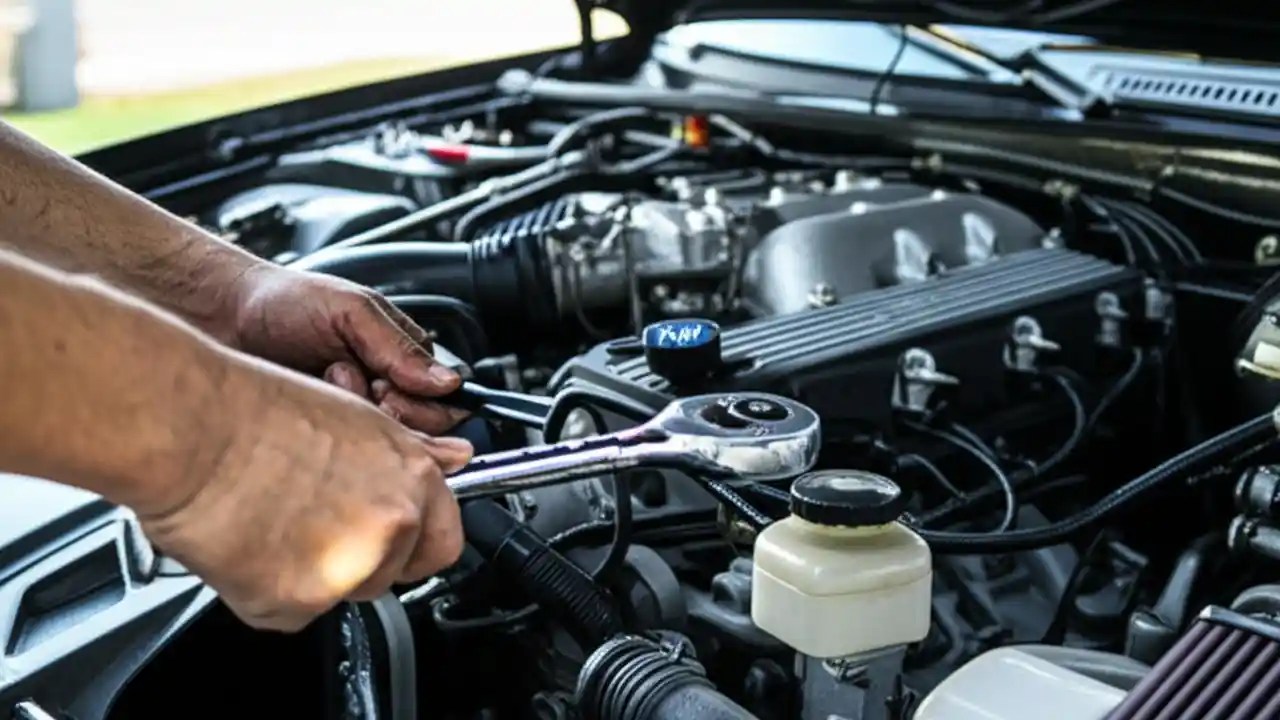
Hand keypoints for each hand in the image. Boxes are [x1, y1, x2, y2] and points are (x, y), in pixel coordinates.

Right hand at [137, 364, 473, 631]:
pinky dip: (266, 591)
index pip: (444, 539)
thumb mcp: (356, 416)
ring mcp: (344, 570)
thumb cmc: (255, 410)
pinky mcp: (295, 603)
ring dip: (312, 573)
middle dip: (359, 557)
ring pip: (340, 592)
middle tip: (310, 519)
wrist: (191, 429)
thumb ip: (410, 454)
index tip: (394, 538)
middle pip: (391, 571)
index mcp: (411, 481)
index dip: (414, 540)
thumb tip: (453, 458)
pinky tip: (246, 543)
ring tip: (271, 520)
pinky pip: (288, 612)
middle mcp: (389, 528)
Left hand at [229, 266, 467, 432]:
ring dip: (357, 413)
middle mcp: (385, 388)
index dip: (421, 402)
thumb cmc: (285, 303)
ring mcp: (354, 414)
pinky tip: (312, 400)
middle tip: (358, 382)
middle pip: (419, 429)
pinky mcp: (326, 436)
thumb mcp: (351, 311)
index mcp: (403, 356)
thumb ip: (400, 347)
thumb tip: (448, 381)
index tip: (388, 385)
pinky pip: (348, 453)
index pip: (445, 399)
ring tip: (328, 377)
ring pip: (384, 444)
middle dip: (389, 409)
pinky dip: (332, 429)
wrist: (222, 318)